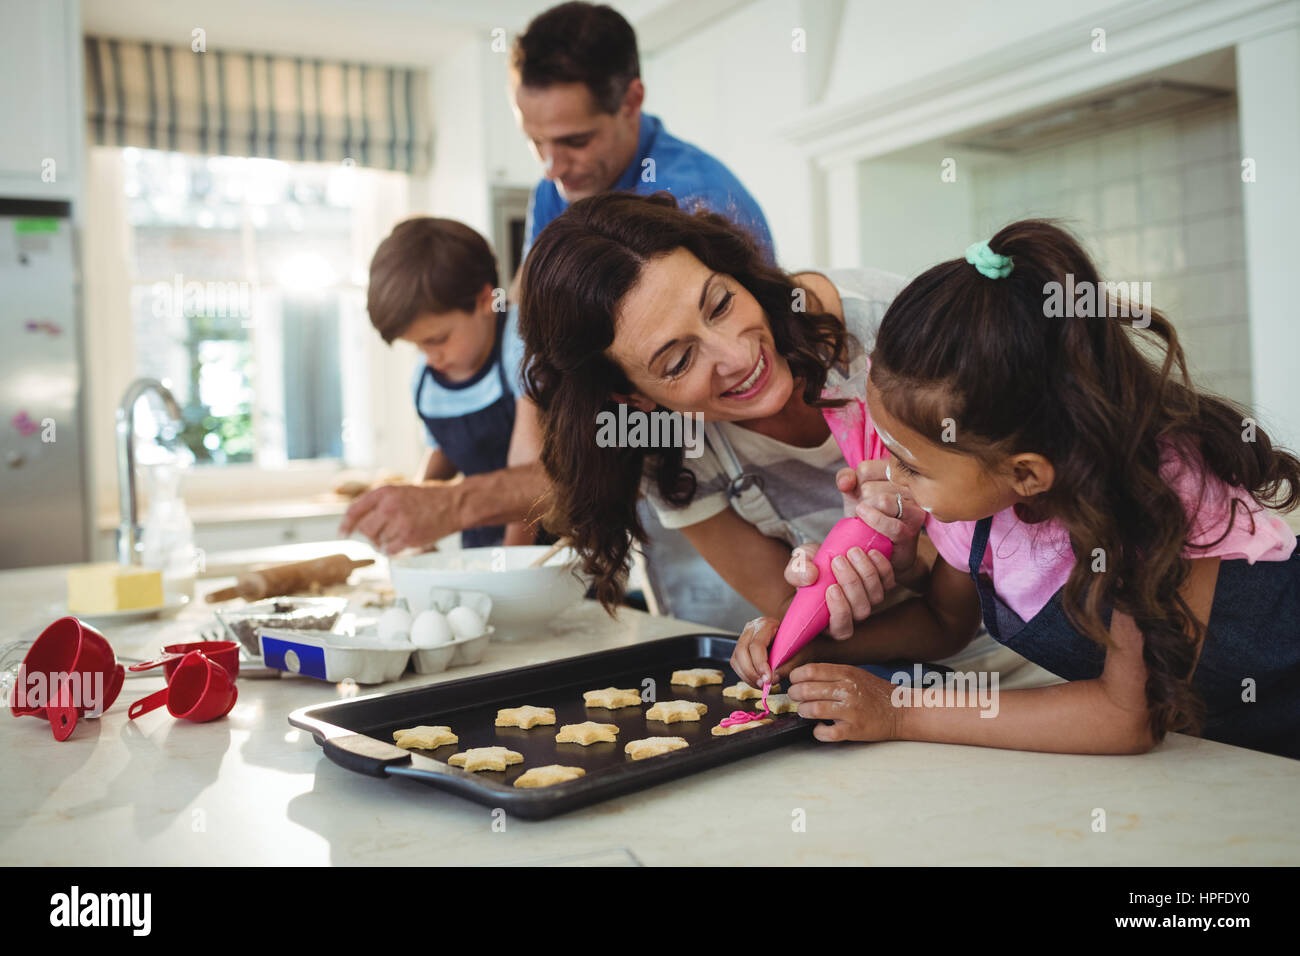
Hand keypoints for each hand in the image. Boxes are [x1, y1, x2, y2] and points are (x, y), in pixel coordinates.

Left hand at [337, 483, 461, 554]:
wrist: (454, 504)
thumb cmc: (428, 499)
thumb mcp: (400, 491)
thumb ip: (380, 503)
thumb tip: (358, 523)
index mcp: (384, 492)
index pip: (355, 510)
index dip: (346, 525)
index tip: (342, 534)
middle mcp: (388, 505)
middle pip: (365, 529)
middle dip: (371, 535)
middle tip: (382, 534)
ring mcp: (398, 521)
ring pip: (378, 541)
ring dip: (385, 542)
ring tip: (399, 535)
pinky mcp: (408, 536)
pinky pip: (389, 550)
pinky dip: (393, 549)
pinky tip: (402, 542)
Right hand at [730, 616, 821, 687]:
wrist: (800, 638)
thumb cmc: (801, 643)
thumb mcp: (801, 654)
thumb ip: (787, 666)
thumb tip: (773, 679)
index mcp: (767, 624)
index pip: (757, 645)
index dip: (760, 664)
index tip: (768, 679)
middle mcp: (752, 629)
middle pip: (742, 652)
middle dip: (751, 672)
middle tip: (763, 685)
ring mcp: (745, 638)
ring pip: (736, 659)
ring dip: (747, 676)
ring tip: (762, 685)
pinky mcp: (742, 649)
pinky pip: (737, 664)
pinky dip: (745, 676)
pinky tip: (758, 682)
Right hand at [785, 536, 896, 640]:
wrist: (828, 553)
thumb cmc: (810, 567)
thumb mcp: (798, 566)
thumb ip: (797, 571)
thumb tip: (811, 576)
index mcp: (829, 619)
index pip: (841, 629)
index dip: (839, 612)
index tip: (831, 588)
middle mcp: (853, 614)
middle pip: (861, 611)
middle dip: (851, 584)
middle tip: (838, 560)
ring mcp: (869, 601)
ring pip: (877, 597)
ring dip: (866, 574)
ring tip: (853, 551)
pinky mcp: (883, 585)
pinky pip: (889, 582)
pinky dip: (883, 567)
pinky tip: (871, 552)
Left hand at [787, 662, 900, 741]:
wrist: (901, 710)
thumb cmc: (876, 692)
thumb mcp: (855, 673)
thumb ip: (832, 674)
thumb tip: (802, 676)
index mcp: (846, 673)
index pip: (809, 671)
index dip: (795, 677)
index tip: (793, 681)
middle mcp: (847, 690)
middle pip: (806, 690)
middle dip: (794, 695)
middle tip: (796, 697)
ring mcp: (850, 710)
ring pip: (812, 710)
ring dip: (803, 711)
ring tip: (806, 711)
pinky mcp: (854, 729)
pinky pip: (826, 733)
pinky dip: (818, 731)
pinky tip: (820, 728)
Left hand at [838, 459, 925, 579]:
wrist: (878, 549)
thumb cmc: (868, 517)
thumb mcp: (854, 493)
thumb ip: (846, 479)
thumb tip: (845, 483)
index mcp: (896, 472)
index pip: (865, 469)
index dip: (856, 484)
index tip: (862, 494)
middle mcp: (910, 488)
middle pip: (870, 487)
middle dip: (861, 503)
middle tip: (866, 512)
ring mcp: (914, 510)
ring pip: (883, 501)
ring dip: (866, 515)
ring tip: (867, 520)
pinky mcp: (912, 532)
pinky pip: (892, 525)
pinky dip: (875, 525)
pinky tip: (866, 525)